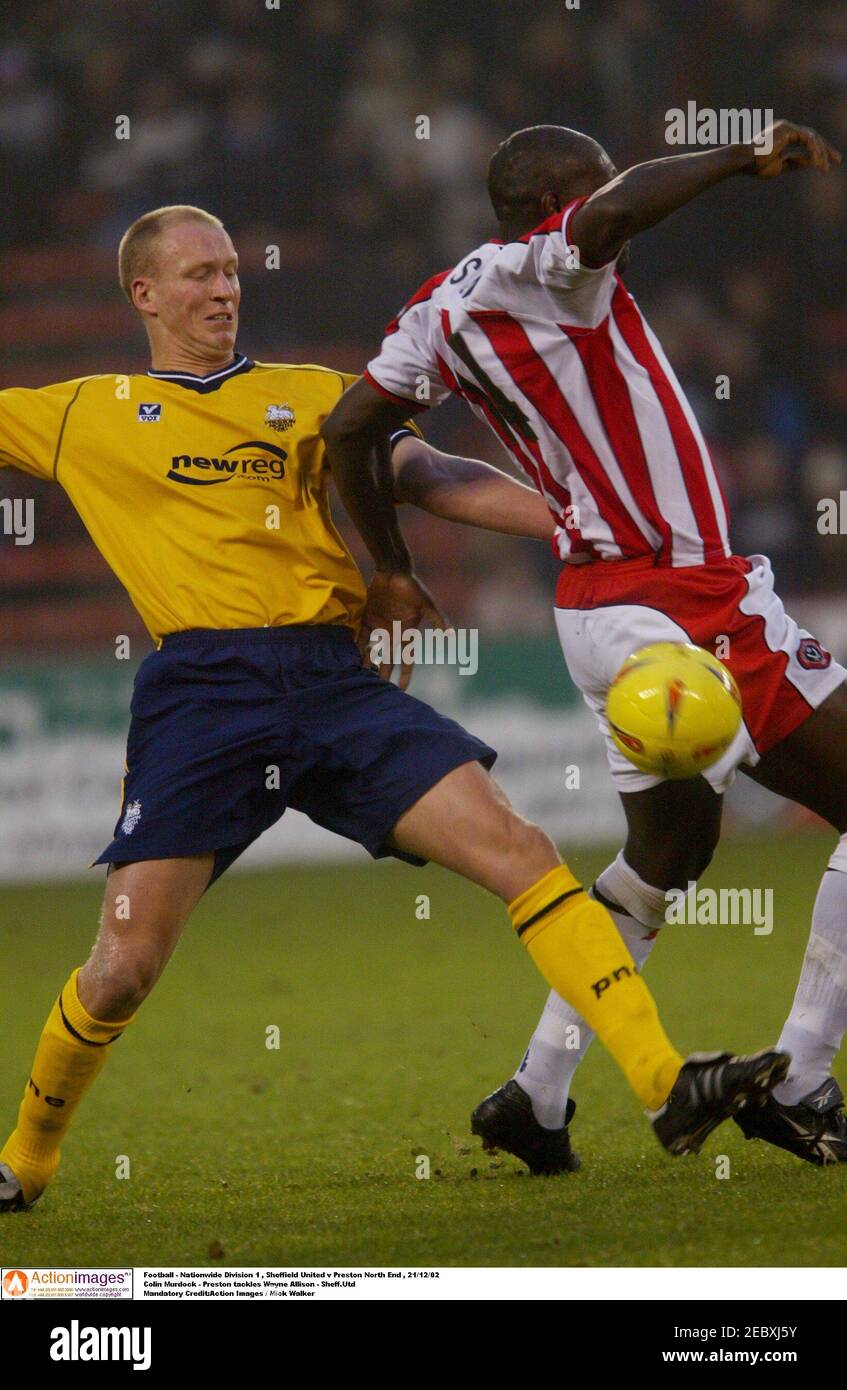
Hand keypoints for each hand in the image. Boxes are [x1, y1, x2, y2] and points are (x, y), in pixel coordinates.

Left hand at [358, 571, 450, 689]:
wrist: (394, 571)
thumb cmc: (412, 587)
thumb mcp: (427, 605)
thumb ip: (438, 620)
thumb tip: (452, 636)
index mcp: (407, 634)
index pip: (407, 659)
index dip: (404, 675)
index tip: (401, 690)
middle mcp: (393, 634)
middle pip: (388, 659)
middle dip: (384, 674)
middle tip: (377, 691)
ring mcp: (380, 627)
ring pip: (373, 651)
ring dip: (367, 663)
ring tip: (361, 678)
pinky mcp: (367, 619)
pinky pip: (360, 636)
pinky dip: (356, 646)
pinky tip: (350, 658)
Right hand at [745, 119, 840, 177]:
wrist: (744, 160)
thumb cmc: (756, 165)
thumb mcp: (780, 166)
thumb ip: (795, 162)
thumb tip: (810, 162)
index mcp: (784, 136)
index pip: (807, 141)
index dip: (819, 152)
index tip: (827, 164)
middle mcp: (787, 128)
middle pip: (813, 137)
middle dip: (826, 149)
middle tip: (838, 160)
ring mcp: (787, 126)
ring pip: (813, 138)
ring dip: (821, 153)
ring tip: (825, 168)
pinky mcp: (787, 129)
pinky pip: (807, 139)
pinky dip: (814, 151)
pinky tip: (817, 162)